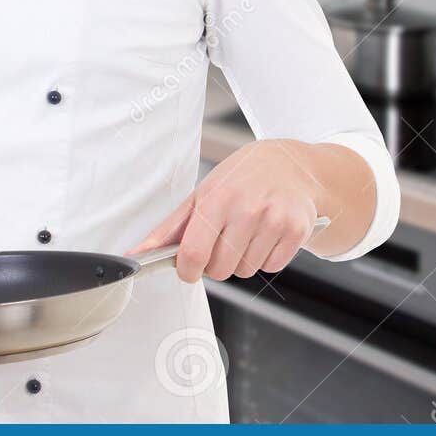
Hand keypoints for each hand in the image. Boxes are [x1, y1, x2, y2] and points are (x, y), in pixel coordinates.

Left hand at [127, 139, 321, 282]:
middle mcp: (248, 209)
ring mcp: (275, 220)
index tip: (188, 269)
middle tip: (222, 240)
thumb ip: (170, 228)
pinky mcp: (297, 231)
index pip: (194, 253)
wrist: (290, 163)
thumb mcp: (202, 193)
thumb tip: (138, 254)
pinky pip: (270, 267)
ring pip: (245, 271)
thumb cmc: (240, 178)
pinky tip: (266, 234)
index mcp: (218, 198)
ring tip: (246, 233)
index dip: (187, 270)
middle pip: (220, 270)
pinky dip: (265, 258)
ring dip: (241, 260)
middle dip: (216, 263)